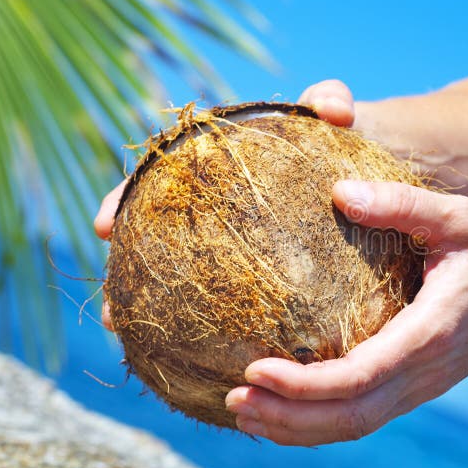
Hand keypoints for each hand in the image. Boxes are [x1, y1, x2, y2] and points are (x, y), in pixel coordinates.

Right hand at [95, 80, 355, 330]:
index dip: (127, 199)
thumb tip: (331, 108)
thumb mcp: (337, 118)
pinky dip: (219, 329)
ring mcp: (239, 243)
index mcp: (220, 163)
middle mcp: (220, 206)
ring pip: (188, 280)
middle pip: (161, 240)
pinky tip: (214, 364)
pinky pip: (235, 302)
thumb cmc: (339, 139)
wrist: (364, 165)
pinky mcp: (266, 274)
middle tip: (113, 313)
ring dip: (162, 315)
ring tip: (146, 351)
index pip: (161, 178)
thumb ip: (330, 103)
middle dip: (132, 278)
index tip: (104, 226)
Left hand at [225, 181, 467, 445]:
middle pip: (350, 417)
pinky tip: (284, 406)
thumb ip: (403, 203)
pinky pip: (362, 413)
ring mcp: (420, 386)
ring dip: (297, 427)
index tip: (255, 371)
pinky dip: (319, 420)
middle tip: (233, 401)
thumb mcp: (460, 217)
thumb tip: (341, 192)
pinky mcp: (415, 384)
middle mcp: (424, 372)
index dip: (305, 385)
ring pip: (354, 424)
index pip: (360, 377)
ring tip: (243, 412)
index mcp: (431, 333)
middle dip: (288, 418)